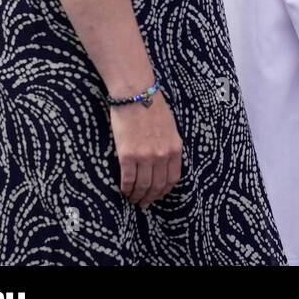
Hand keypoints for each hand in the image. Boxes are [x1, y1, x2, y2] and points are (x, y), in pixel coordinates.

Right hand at [108, 91, 182, 208]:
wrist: (136, 94)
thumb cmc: (152, 107)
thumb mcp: (170, 128)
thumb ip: (169, 146)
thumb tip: (165, 163)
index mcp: (175, 148)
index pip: (172, 178)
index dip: (164, 191)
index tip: (158, 195)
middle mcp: (162, 155)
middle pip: (157, 185)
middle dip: (150, 198)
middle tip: (144, 203)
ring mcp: (145, 156)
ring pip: (142, 186)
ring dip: (137, 196)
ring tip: (133, 199)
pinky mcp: (127, 155)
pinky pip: (128, 179)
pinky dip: (126, 188)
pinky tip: (123, 191)